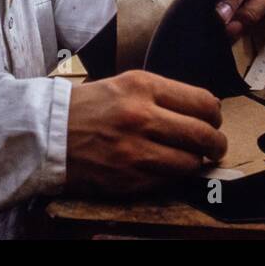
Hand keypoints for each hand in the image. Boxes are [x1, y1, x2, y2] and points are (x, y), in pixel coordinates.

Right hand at [65, 70, 226, 193]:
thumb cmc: (88, 107)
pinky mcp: (128, 177)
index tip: (214, 120)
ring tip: (192, 159)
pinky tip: (166, 168)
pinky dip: (173, 176)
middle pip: (203, 134)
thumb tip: (204, 109)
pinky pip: (168, 180)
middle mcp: (141, 115)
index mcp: (142, 86)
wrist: (48, 132)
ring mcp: (135, 150)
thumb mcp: (126, 84)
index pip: (202, 101)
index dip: (215, 114)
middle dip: (216, 143)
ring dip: (196, 163)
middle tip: (215, 146)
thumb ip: (164, 95)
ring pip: (190, 162)